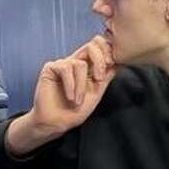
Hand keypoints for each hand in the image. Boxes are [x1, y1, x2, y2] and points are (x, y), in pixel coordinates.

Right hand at [8, 36, 115, 154]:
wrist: (56, 123)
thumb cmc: (75, 111)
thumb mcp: (96, 93)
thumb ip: (105, 77)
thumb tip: (117, 62)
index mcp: (89, 66)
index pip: (100, 47)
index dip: (107, 50)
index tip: (111, 64)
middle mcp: (76, 62)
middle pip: (91, 45)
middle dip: (99, 60)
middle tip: (99, 78)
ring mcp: (63, 64)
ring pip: (80, 64)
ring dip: (81, 86)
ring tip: (77, 102)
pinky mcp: (51, 68)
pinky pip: (65, 69)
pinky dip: (70, 85)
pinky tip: (70, 97)